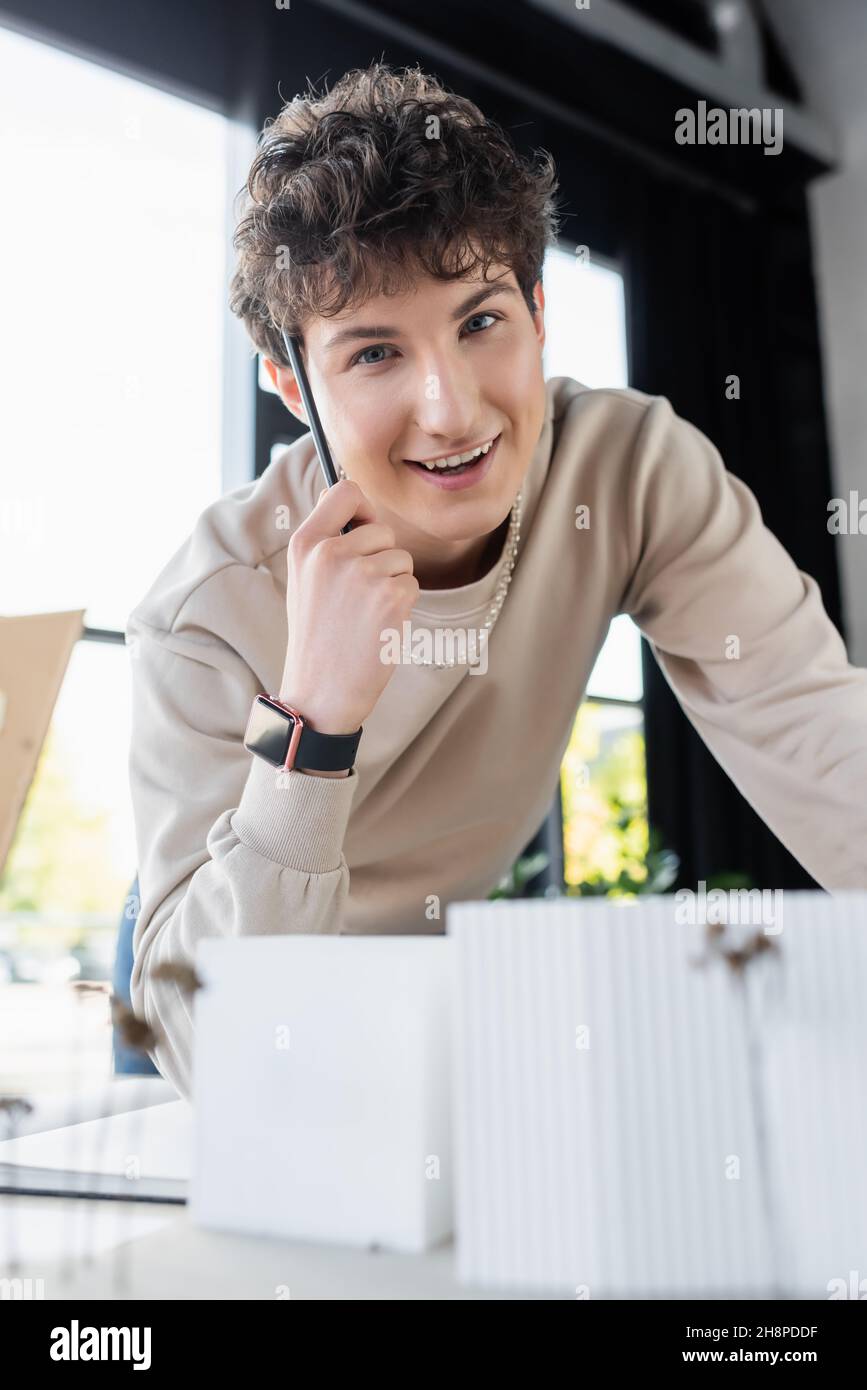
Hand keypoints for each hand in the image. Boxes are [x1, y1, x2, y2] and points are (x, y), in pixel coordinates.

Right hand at [279, 479, 418, 734]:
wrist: (321, 690)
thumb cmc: (316, 635)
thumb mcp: (303, 579)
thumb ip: (324, 538)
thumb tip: (346, 496)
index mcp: (306, 544)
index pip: (345, 491)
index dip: (362, 507)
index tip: (363, 527)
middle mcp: (332, 553)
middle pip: (382, 529)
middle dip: (381, 557)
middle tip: (357, 596)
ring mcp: (363, 574)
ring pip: (400, 559)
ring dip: (392, 584)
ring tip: (364, 614)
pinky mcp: (390, 597)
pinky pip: (411, 584)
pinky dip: (402, 606)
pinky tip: (377, 626)